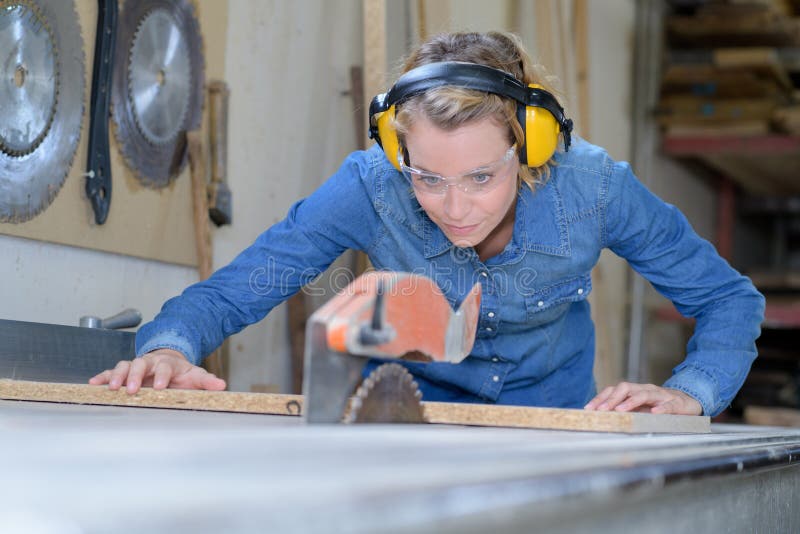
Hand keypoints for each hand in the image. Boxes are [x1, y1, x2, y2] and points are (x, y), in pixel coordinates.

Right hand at [88, 348, 225, 394]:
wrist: (169, 362)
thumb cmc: (181, 373)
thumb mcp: (196, 376)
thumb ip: (207, 381)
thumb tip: (221, 386)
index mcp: (167, 363)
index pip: (165, 367)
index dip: (162, 376)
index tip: (161, 387)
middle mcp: (149, 362)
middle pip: (140, 364)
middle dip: (135, 376)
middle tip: (132, 389)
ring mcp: (136, 366)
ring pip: (124, 365)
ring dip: (117, 376)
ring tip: (112, 388)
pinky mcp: (125, 372)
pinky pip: (111, 372)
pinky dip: (103, 376)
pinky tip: (94, 384)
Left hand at [584, 382, 701, 415]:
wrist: (688, 402)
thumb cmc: (659, 406)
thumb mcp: (640, 409)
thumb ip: (625, 412)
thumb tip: (603, 421)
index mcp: (635, 390)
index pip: (614, 390)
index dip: (601, 398)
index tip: (589, 409)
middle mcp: (646, 389)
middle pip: (625, 388)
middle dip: (612, 399)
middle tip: (601, 410)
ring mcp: (661, 395)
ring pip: (644, 394)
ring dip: (631, 402)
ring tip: (620, 410)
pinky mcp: (676, 403)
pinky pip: (668, 405)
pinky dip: (661, 409)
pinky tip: (655, 413)